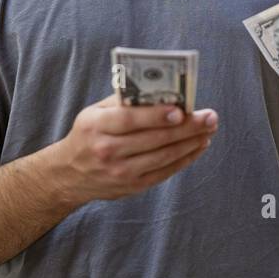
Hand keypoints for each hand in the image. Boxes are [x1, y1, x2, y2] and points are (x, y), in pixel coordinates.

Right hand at [54, 95, 217, 203]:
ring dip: (191, 143)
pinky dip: (185, 158)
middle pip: (154, 139)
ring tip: (209, 130)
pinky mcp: (132, 186)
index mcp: (96, 126)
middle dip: (187, 127)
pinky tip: (198, 146)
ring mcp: (120, 172)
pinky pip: (165, 172)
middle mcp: (107, 150)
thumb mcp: (94, 112)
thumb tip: (162, 91)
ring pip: (164, 156)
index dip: (157, 115)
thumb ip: (124, 101)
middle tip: (210, 117)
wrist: (68, 174)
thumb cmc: (88, 134)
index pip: (130, 120)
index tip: (182, 109)